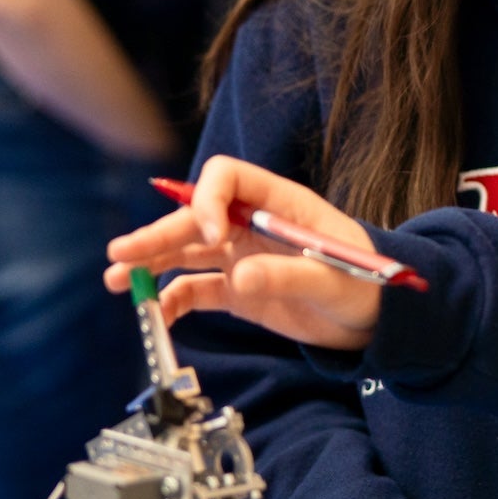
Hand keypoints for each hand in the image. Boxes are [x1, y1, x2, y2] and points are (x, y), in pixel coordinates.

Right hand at [102, 155, 382, 348]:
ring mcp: (243, 256)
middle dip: (158, 234)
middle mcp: (253, 224)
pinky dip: (174, 299)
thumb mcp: (337, 280)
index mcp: (279, 204)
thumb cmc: (369, 285)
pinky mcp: (240, 290)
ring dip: (151, 263)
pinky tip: (157, 312)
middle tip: (121, 254)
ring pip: (187, 252)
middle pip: (194, 218)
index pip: (227, 179)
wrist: (381, 318)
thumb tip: (241, 277)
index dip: (207, 200)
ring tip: (116, 279)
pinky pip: (198, 289)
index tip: (209, 235)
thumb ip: (291, 276)